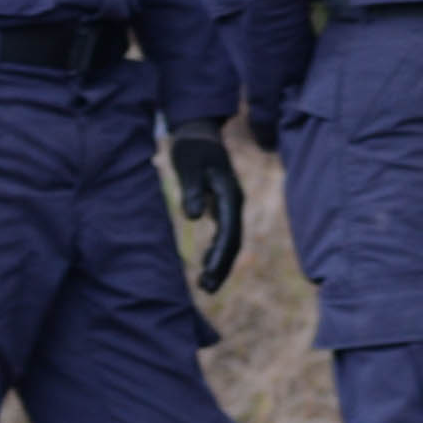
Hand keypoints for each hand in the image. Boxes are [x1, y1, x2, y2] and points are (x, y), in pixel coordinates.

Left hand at [167, 128, 247, 297]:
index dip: (220, 255)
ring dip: (221, 263)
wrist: (199, 133)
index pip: (229, 231)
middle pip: (234, 241)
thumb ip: (190, 189)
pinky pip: (225, 234)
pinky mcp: (222, 206)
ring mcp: (230, 205)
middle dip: (222, 266)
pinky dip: (217, 252)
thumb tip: (194, 217)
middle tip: (207, 289)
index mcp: (230, 194)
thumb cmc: (191, 148)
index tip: (208, 274)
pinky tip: (207, 266)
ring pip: (231, 240)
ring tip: (207, 286)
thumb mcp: (187, 165)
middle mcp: (234, 202)